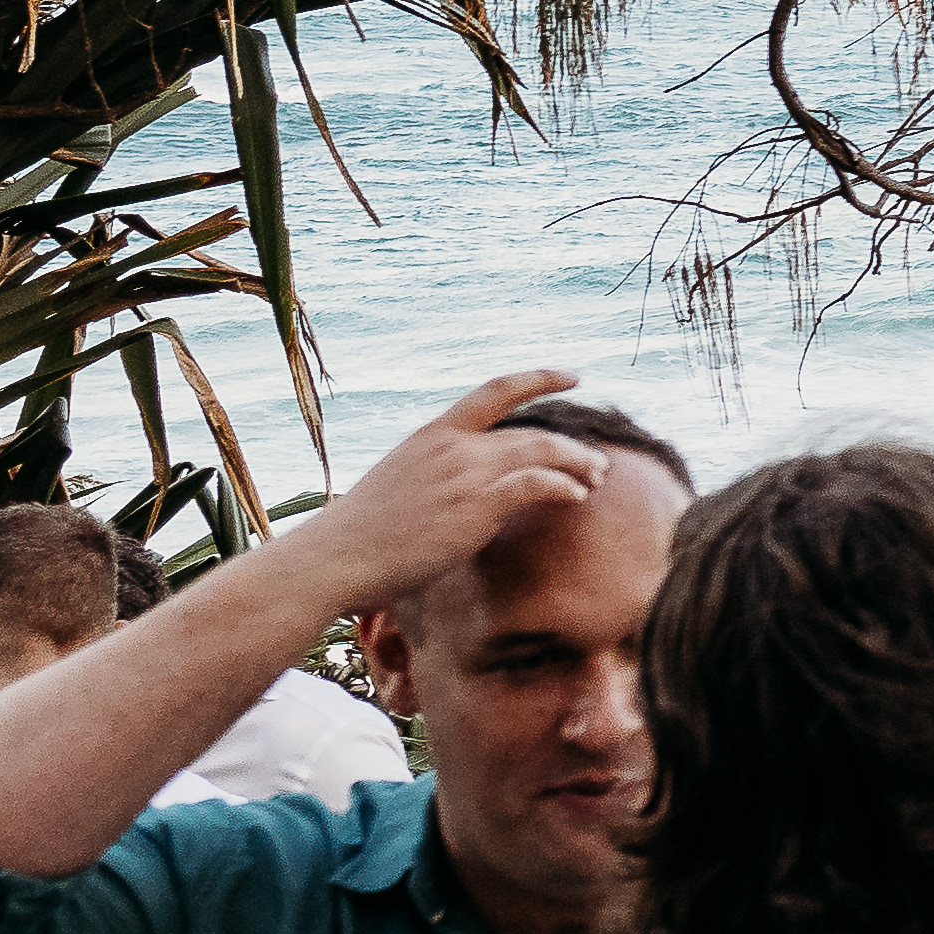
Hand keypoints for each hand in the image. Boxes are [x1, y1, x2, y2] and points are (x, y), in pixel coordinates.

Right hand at [286, 369, 645, 620]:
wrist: (334, 559)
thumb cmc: (359, 536)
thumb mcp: (398, 484)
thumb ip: (436, 476)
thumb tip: (462, 492)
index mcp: (431, 435)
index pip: (493, 390)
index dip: (539, 377)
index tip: (574, 374)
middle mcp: (452, 446)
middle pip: (529, 431)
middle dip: (571, 446)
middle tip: (598, 463)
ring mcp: (464, 473)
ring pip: (541, 451)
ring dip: (578, 464)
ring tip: (598, 479)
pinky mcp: (475, 505)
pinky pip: (536, 483)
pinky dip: (563, 485)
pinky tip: (577, 496)